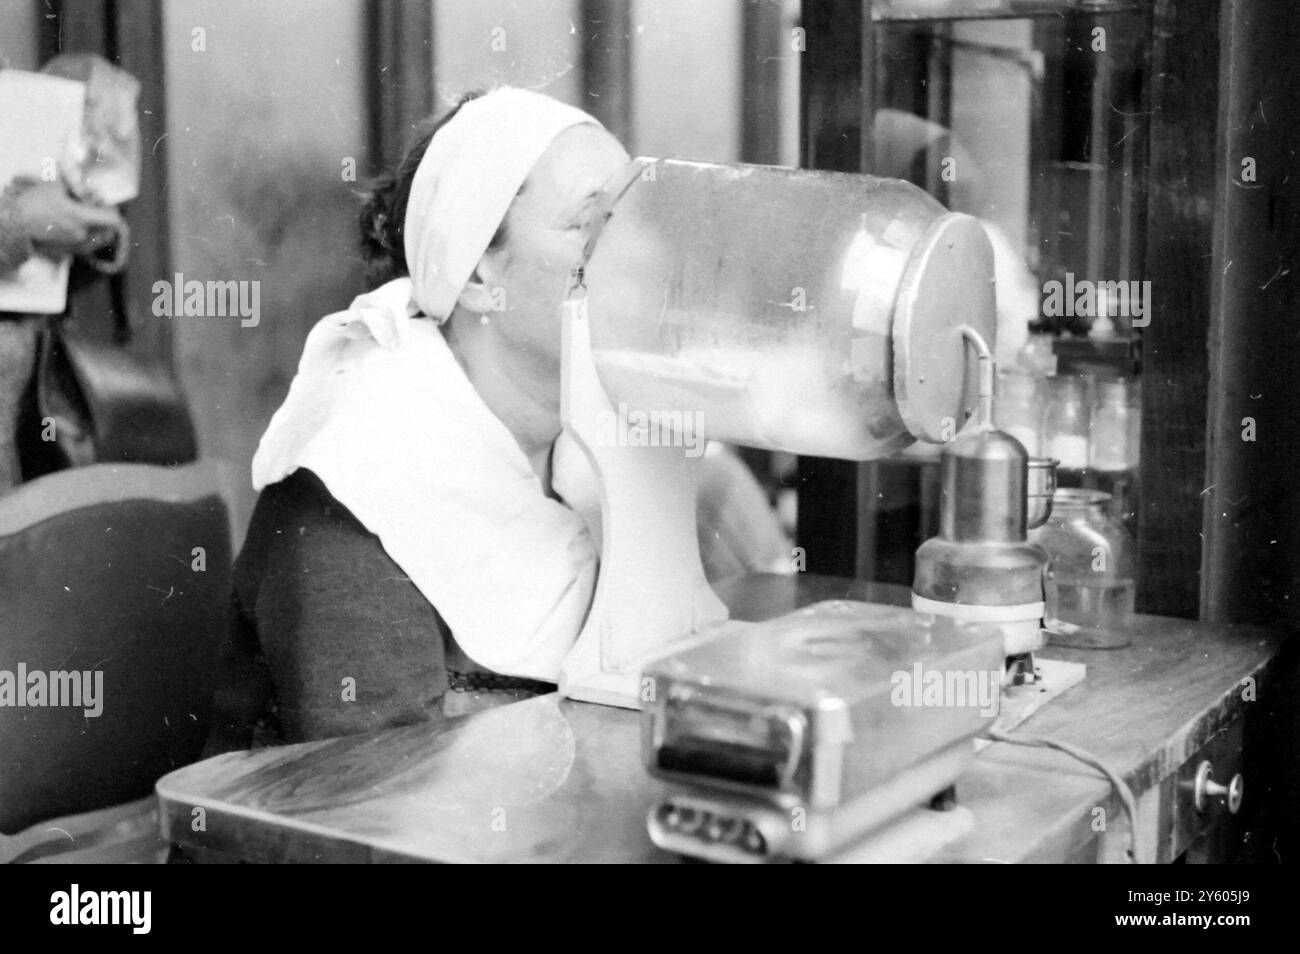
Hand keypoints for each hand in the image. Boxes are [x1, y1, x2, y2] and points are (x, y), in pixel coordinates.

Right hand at [4, 178, 125, 256]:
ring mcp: (76, 246)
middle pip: (109, 231)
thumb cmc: (33, 204)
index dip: (112, 211)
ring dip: (99, 230)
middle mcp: (82, 235)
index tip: (104, 204)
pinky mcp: (68, 252)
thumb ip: (74, 184)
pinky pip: (88, 247)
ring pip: (99, 240)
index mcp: (82, 218)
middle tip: (97, 210)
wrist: (15, 225)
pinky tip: (78, 228)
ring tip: (88, 219)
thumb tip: (87, 184)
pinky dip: (89, 238)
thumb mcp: (54, 186)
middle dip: (106, 220)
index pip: (113, 220)